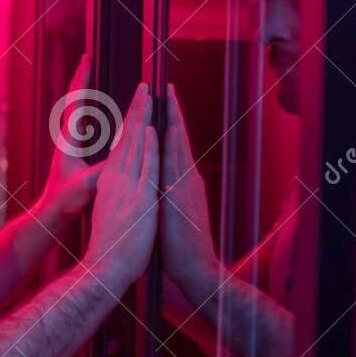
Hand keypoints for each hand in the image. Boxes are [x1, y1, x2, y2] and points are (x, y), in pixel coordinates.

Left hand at [34, 55, 106, 225]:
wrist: (52, 214)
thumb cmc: (66, 201)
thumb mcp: (88, 185)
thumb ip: (105, 169)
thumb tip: (123, 154)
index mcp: (69, 140)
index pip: (75, 102)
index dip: (82, 80)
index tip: (88, 59)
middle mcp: (67, 137)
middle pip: (74, 100)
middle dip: (82, 79)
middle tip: (89, 59)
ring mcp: (69, 143)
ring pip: (77, 111)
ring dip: (86, 93)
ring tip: (95, 77)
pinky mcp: (74, 152)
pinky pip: (83, 123)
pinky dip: (90, 111)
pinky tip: (100, 110)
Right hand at [85, 82, 157, 290]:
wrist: (105, 270)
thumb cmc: (110, 249)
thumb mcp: (112, 217)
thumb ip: (118, 200)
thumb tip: (119, 194)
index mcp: (110, 185)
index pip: (122, 147)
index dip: (130, 124)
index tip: (137, 106)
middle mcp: (116, 181)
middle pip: (128, 139)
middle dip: (137, 111)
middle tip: (143, 86)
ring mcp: (127, 188)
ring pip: (137, 145)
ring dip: (143, 118)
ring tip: (147, 94)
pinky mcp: (139, 200)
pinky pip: (146, 167)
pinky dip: (150, 146)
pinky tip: (153, 128)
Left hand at [160, 84, 220, 288]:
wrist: (196, 270)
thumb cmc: (180, 245)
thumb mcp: (172, 212)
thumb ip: (168, 193)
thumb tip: (160, 181)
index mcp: (182, 182)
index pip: (174, 146)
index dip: (168, 123)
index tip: (162, 101)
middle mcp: (187, 180)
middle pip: (178, 140)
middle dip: (173, 112)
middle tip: (167, 86)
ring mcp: (186, 188)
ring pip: (178, 148)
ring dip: (173, 122)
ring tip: (168, 98)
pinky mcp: (182, 199)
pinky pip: (175, 167)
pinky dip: (171, 148)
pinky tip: (168, 133)